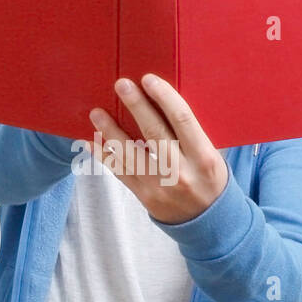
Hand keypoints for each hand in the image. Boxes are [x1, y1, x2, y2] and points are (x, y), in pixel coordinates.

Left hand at [87, 74, 229, 224]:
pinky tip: (90, 141)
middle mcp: (181, 172)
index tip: (148, 79)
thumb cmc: (209, 179)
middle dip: (135, 105)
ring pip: (130, 154)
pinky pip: (120, 172)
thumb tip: (159, 101)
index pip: (182, 120)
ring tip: (96, 113)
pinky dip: (104, 155)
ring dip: (110, 131)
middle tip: (120, 84)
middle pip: (154, 132)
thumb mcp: (211, 155)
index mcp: (203, 157)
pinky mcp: (145, 196)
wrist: (208, 222)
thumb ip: (190, 134)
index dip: (164, 97)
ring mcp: (160, 186)